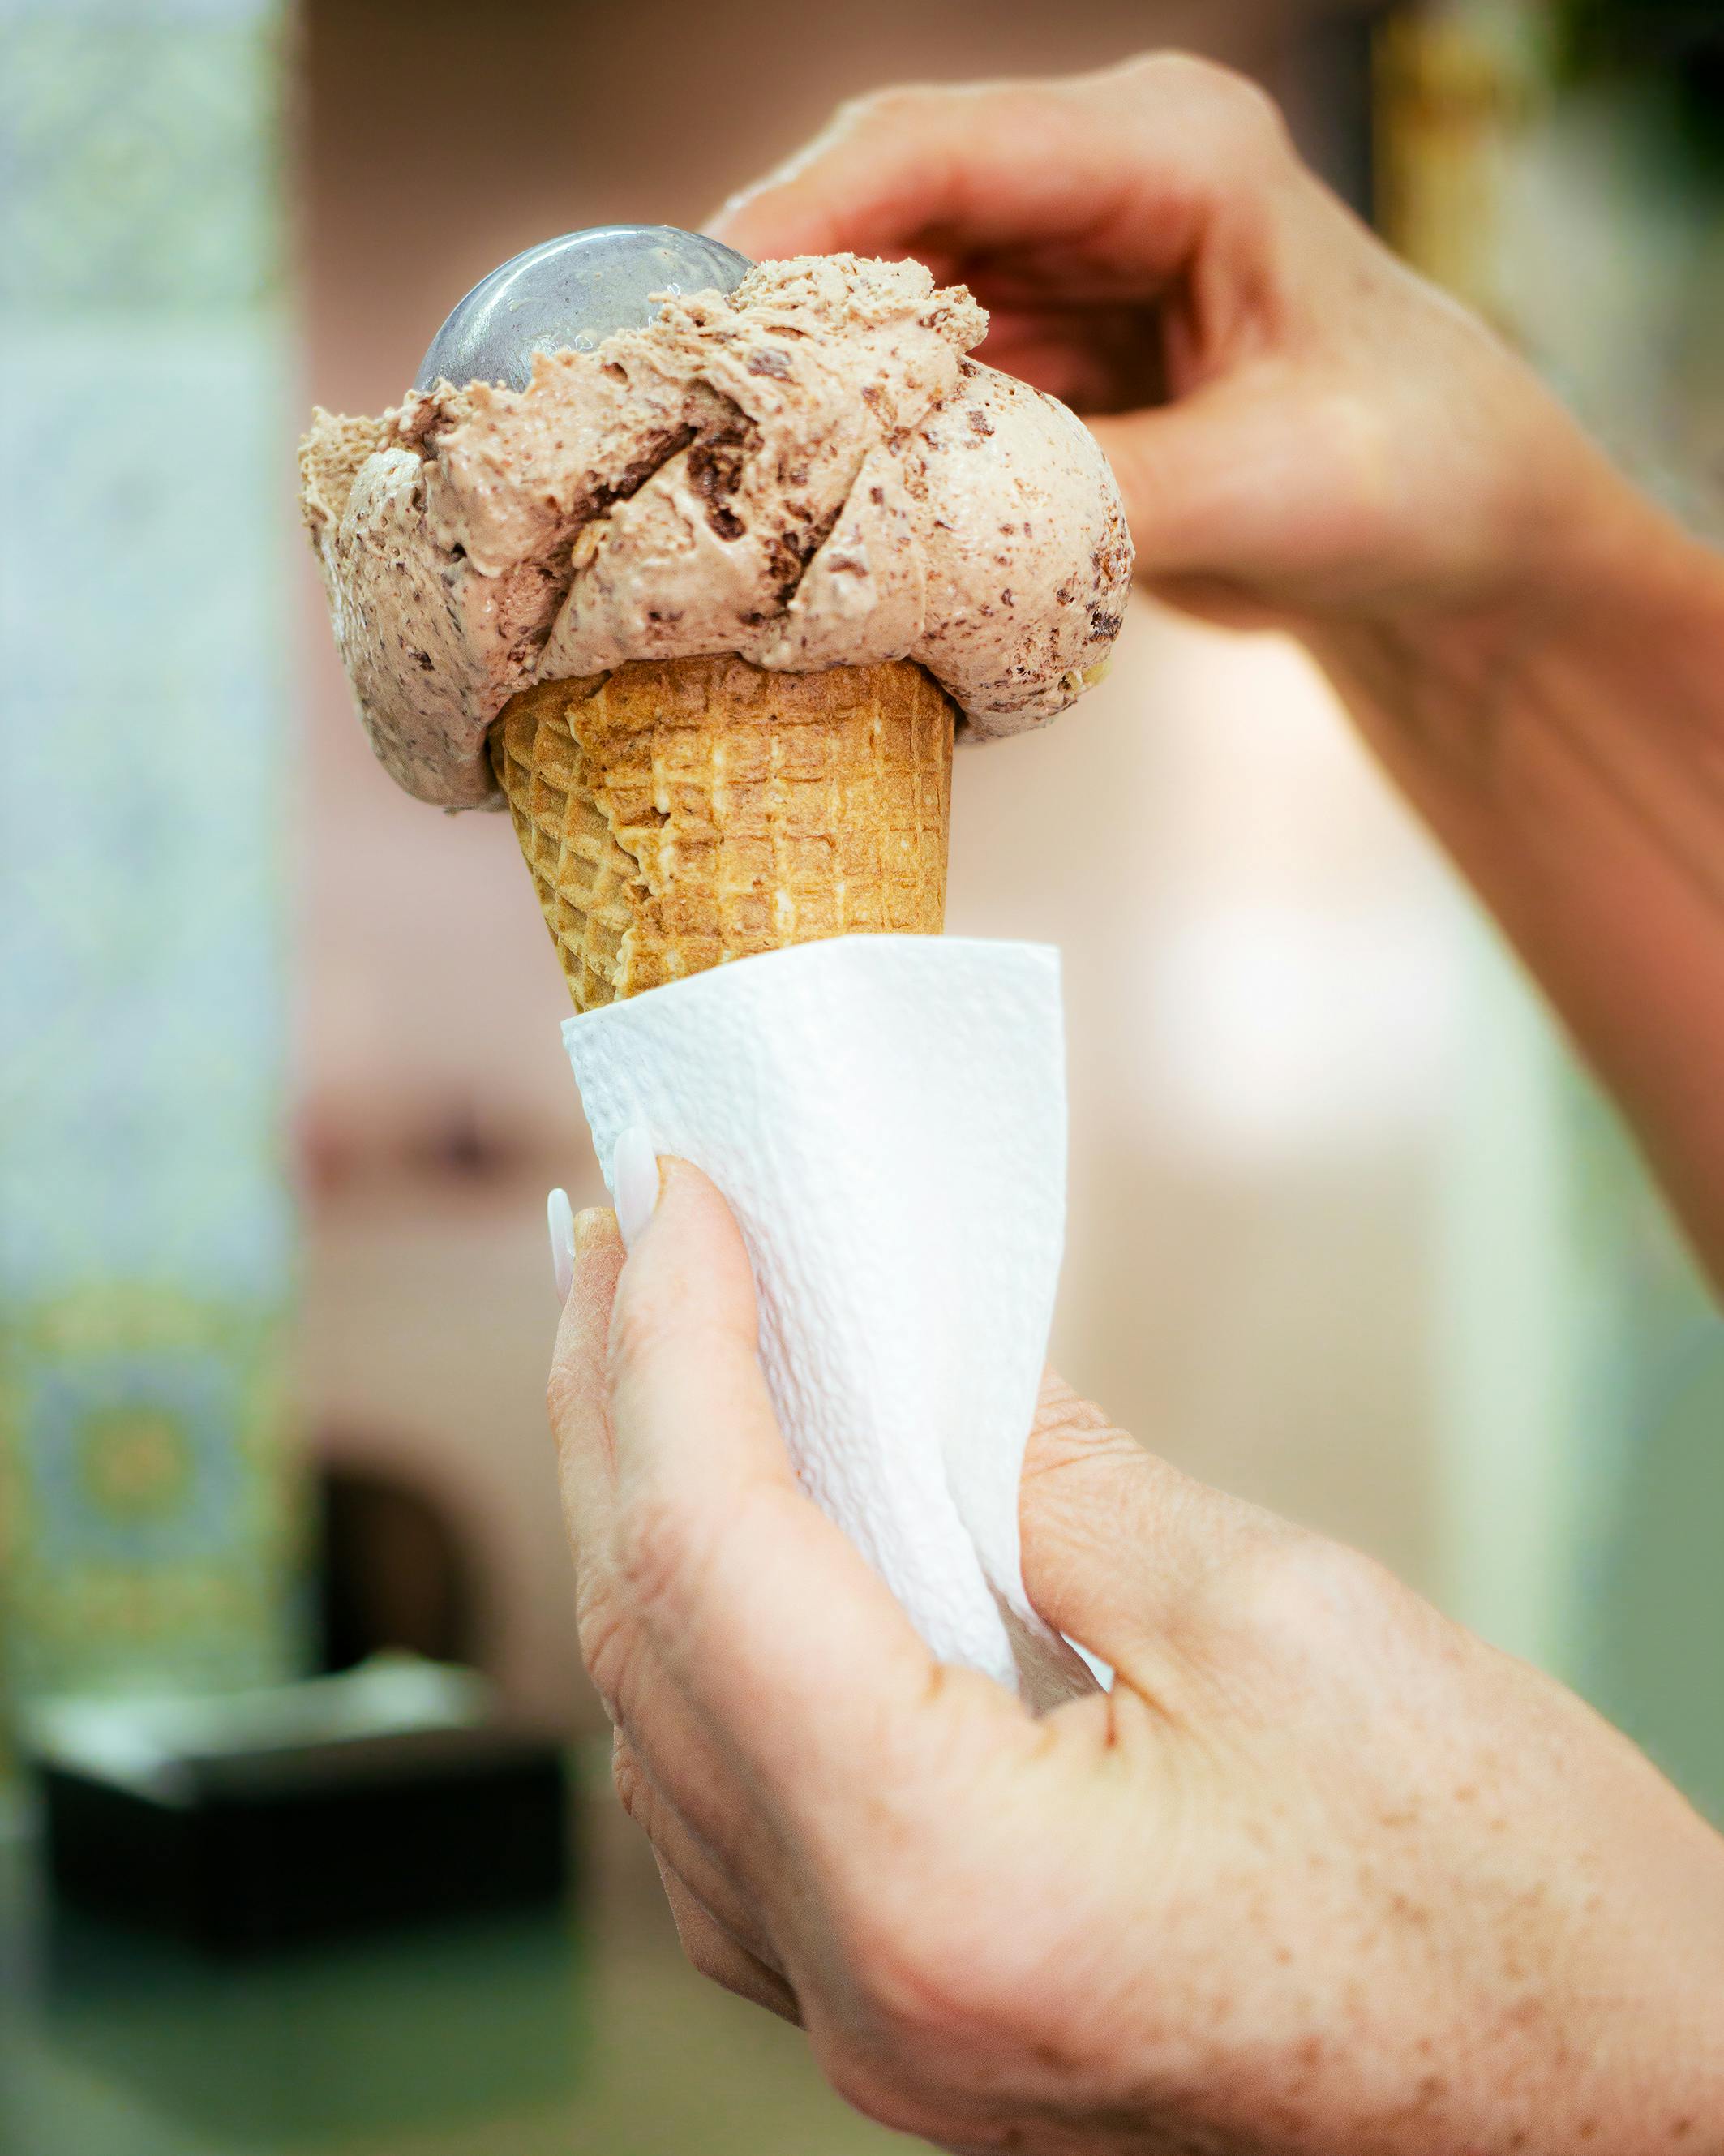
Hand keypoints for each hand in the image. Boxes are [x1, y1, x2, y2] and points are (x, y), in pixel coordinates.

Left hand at [553, 1159, 1723, 2155]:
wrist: (1626, 2128)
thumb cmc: (1518, 1916)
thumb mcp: (1289, 1629)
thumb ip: (1054, 1483)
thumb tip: (922, 1371)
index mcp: (938, 1885)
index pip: (715, 1556)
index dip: (680, 1342)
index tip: (678, 1187)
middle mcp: (865, 1985)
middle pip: (653, 1646)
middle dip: (621, 1412)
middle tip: (617, 1238)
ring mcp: (881, 2026)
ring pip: (672, 1738)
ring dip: (654, 1521)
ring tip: (649, 1356)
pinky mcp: (926, 2014)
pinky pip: (740, 1815)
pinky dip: (719, 1645)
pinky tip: (744, 1539)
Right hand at [710, 53, 1642, 651]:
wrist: (1461, 538)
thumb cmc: (1418, 479)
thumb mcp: (1277, 489)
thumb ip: (1100, 496)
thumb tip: (912, 526)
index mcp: (1176, 150)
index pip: (941, 149)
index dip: (801, 224)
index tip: (701, 318)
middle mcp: (1102, 182)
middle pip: (884, 209)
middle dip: (776, 306)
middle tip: (677, 410)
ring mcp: (1068, 265)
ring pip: (886, 297)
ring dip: (809, 380)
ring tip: (719, 466)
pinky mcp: (1050, 352)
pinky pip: (921, 377)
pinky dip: (865, 433)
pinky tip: (812, 497)